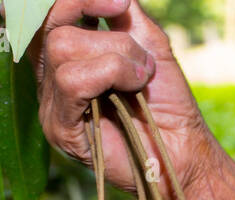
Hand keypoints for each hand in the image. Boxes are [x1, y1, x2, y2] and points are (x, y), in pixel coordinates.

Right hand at [28, 0, 225, 199]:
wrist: (183, 150)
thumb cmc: (167, 102)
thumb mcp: (147, 42)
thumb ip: (122, 12)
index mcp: (67, 56)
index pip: (51, 13)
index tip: (120, 4)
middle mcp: (51, 80)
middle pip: (55, 28)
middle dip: (109, 35)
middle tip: (143, 60)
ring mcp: (52, 106)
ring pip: (63, 50)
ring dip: (116, 57)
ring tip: (141, 80)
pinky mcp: (60, 130)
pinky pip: (71, 82)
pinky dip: (109, 74)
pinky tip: (132, 89)